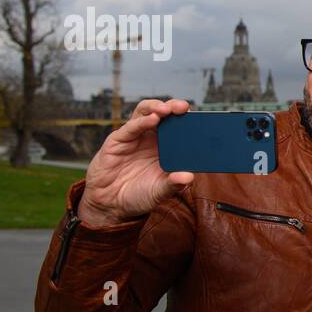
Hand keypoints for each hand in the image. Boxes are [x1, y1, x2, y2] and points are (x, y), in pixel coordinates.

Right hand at [79, 98, 192, 227]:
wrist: (111, 204)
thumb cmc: (138, 195)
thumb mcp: (159, 192)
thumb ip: (173, 185)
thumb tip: (189, 177)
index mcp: (166, 148)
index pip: (179, 127)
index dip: (187, 120)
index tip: (200, 119)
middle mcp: (152, 138)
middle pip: (164, 114)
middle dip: (174, 107)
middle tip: (183, 107)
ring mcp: (135, 137)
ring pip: (146, 113)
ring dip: (157, 107)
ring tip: (167, 109)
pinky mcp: (118, 140)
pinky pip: (131, 127)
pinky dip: (142, 121)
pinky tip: (153, 119)